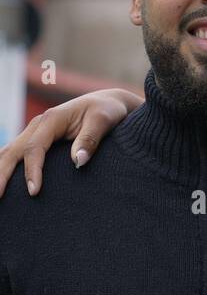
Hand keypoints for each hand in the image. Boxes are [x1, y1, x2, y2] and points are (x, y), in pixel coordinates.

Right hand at [0, 88, 142, 197]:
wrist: (108, 102)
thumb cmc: (108, 111)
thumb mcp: (104, 120)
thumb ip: (90, 139)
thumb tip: (78, 162)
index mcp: (52, 119)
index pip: (34, 148)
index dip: (32, 170)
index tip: (34, 192)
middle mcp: (38, 125)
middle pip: (12, 151)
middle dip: (2, 174)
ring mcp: (35, 132)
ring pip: (9, 152)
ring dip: (0, 171)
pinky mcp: (37, 140)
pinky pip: (16, 154)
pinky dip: (6, 167)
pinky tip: (4, 183)